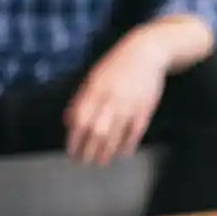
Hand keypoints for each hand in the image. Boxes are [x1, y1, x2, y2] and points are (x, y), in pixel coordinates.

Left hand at [65, 35, 168, 165]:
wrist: (147, 53)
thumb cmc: (117, 65)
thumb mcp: (93, 78)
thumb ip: (80, 100)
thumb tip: (69, 122)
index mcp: (95, 91)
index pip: (80, 121)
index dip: (74, 140)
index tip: (71, 152)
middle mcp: (111, 100)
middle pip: (97, 132)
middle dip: (89, 151)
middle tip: (85, 162)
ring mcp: (129, 106)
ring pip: (115, 136)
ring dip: (106, 152)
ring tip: (101, 161)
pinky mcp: (145, 109)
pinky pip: (135, 132)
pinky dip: (128, 145)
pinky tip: (122, 152)